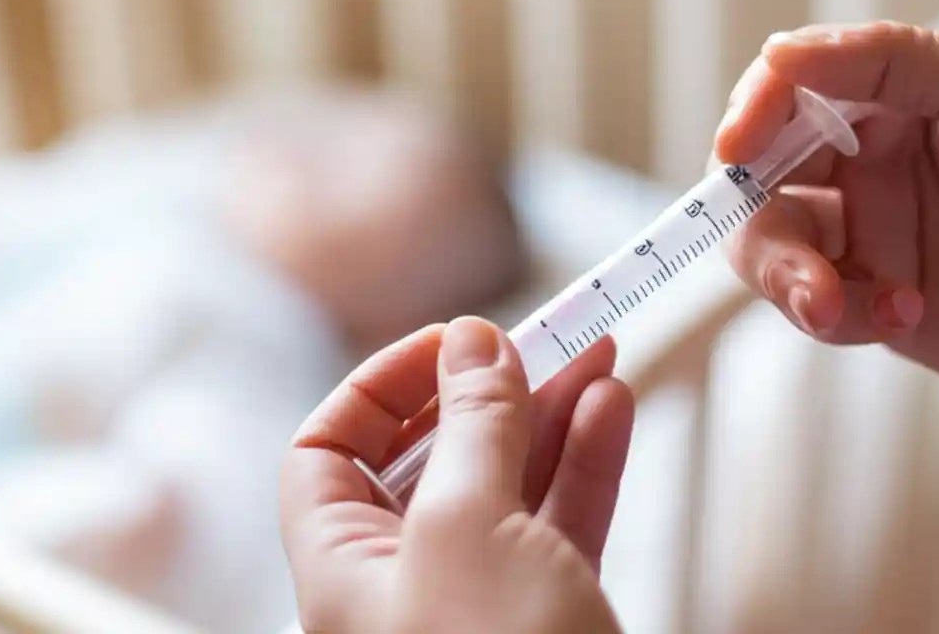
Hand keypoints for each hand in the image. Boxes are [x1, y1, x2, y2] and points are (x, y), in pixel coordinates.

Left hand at [280, 317, 632, 632]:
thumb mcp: (469, 530)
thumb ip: (472, 430)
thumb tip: (470, 344)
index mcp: (344, 567)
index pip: (327, 452)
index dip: (378, 387)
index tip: (447, 344)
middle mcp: (403, 583)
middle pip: (432, 458)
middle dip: (487, 391)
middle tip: (541, 334)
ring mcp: (479, 603)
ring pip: (508, 485)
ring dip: (550, 414)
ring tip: (596, 351)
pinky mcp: (547, 620)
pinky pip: (559, 525)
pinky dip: (585, 464)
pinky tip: (610, 409)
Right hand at [715, 21, 938, 385]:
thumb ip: (900, 64)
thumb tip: (785, 52)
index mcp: (900, 93)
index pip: (799, 82)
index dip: (754, 108)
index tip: (734, 149)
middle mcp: (869, 154)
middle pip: (757, 172)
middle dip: (759, 225)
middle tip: (797, 270)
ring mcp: (864, 226)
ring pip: (766, 242)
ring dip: (790, 280)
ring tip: (838, 311)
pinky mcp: (866, 292)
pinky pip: (812, 302)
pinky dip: (843, 316)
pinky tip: (905, 311)